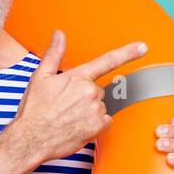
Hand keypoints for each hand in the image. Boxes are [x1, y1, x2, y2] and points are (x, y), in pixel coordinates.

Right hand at [1, 30, 147, 166]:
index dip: (127, 53)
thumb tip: (59, 34)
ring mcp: (94, 109)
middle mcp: (89, 92)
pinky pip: (104, 122)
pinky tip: (78, 126)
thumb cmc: (34, 110)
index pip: (107, 61)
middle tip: (67, 106)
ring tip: (70, 118)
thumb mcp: (40, 77)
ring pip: (101, 107)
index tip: (142, 47)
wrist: (31, 138)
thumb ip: (54, 54)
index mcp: (77, 77)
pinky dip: (95, 125)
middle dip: (87, 97)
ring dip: (90, 112)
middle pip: (99, 90)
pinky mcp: (97, 126)